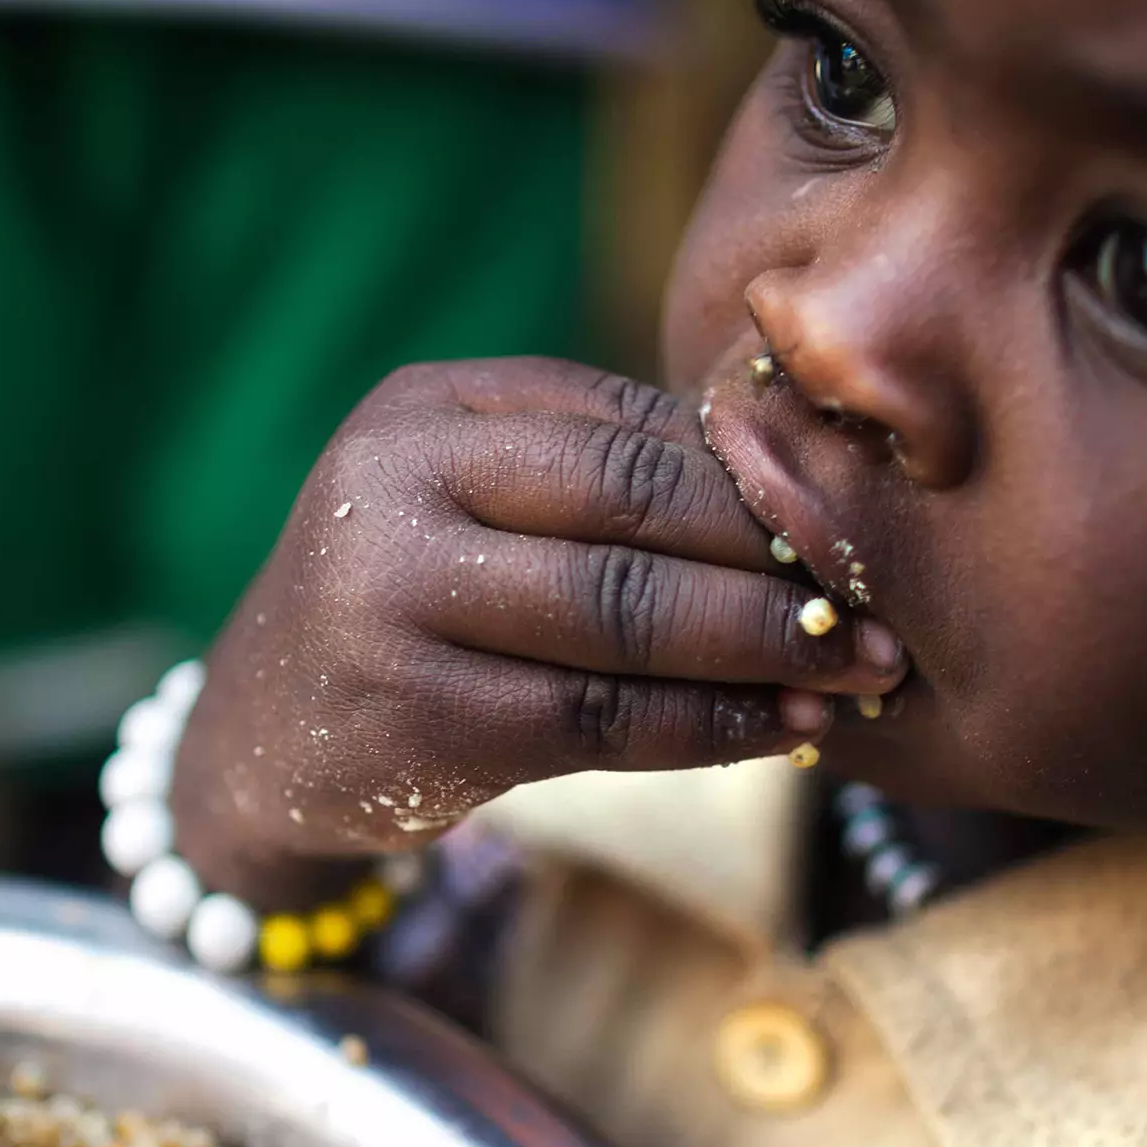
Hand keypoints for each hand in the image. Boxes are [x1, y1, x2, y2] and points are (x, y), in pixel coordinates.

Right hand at [170, 358, 905, 900]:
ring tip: (862, 670)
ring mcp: (391, 597)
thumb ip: (603, 481)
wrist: (259, 739)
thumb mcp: (477, 506)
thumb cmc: (412, 607)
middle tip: (887, 599)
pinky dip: (708, 728)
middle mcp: (399, 482)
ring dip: (763, 648)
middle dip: (781, 556)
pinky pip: (597, 718)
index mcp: (433, 407)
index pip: (632, 426)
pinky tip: (783, 732)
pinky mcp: (409, 712)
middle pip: (636, 507)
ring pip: (625, 616)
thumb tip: (816, 486)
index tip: (868, 519)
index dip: (762, 477)